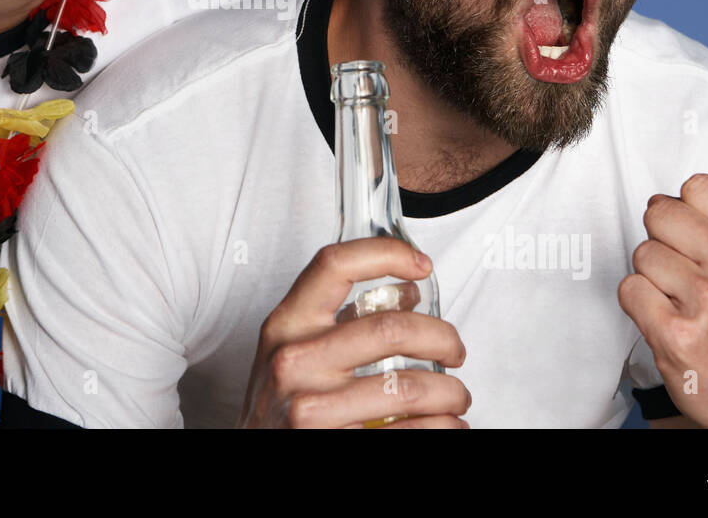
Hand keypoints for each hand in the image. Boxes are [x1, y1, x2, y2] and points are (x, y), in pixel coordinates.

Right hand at [238, 238, 469, 427]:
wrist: (252, 452)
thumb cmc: (278, 402)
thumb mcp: (294, 349)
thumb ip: (341, 321)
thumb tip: (408, 296)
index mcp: (287, 324)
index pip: (335, 265)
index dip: (387, 254)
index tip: (422, 265)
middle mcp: (294, 360)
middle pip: (391, 328)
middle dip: (443, 338)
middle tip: (454, 350)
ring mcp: (310, 406)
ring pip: (409, 387)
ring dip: (450, 392)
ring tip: (456, 397)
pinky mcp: (330, 442)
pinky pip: (406, 432)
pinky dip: (440, 427)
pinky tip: (445, 424)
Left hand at [618, 174, 707, 427]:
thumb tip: (674, 194)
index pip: (698, 186)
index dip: (686, 207)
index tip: (694, 232)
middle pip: (661, 212)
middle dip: (663, 237)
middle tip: (681, 268)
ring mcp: (706, 301)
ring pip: (643, 252)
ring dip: (653, 276)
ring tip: (681, 301)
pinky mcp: (674, 333)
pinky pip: (630, 289)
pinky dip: (639, 304)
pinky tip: (666, 319)